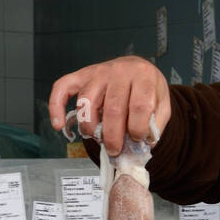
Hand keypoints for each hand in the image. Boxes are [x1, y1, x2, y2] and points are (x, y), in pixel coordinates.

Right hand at [48, 56, 171, 156]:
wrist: (139, 69)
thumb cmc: (149, 89)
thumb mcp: (162, 105)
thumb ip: (154, 125)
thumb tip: (141, 146)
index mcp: (144, 77)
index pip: (139, 106)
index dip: (137, 129)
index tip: (137, 141)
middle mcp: (119, 71)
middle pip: (112, 108)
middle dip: (112, 137)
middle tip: (114, 150)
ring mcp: (98, 72)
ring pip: (87, 101)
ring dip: (90, 127)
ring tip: (98, 139)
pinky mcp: (82, 75)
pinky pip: (62, 87)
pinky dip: (56, 106)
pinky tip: (59, 125)